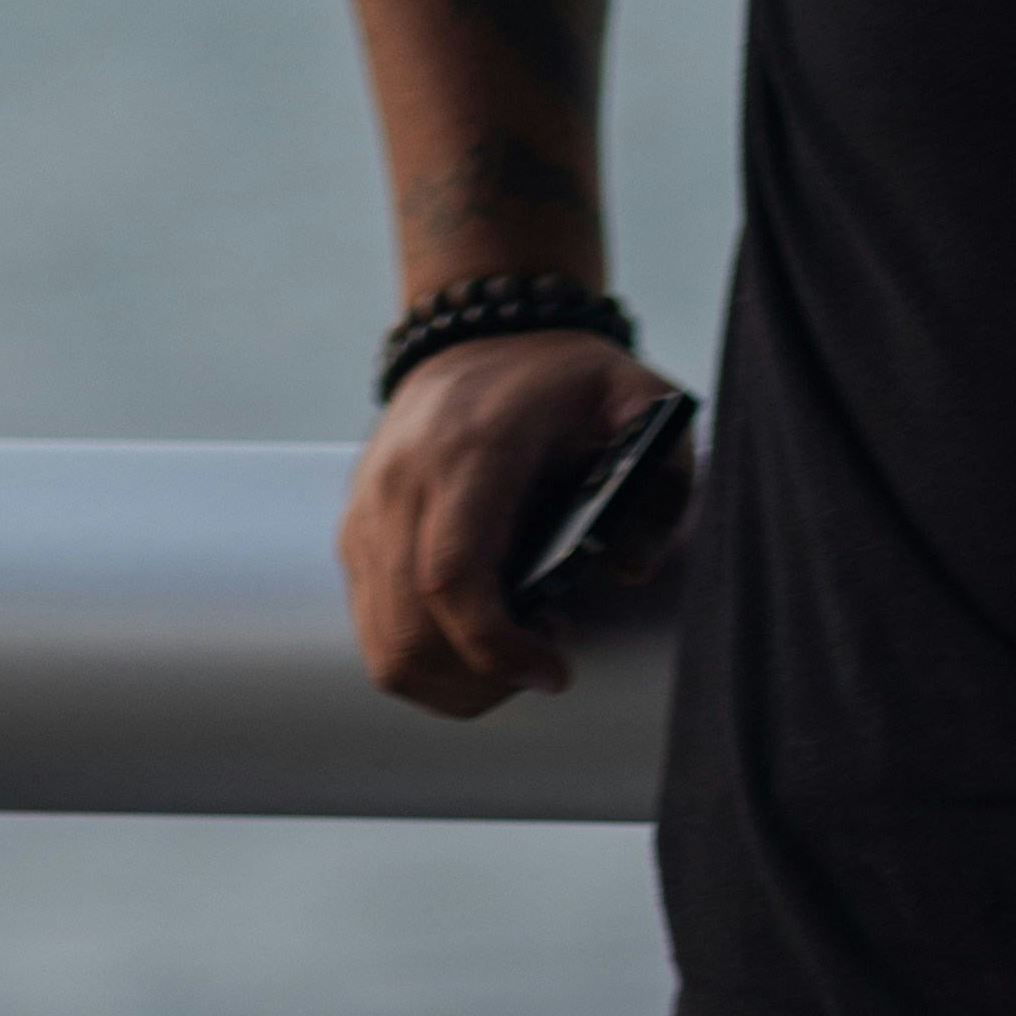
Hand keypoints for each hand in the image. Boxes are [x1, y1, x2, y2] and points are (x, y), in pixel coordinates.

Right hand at [339, 329, 692, 719]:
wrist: (480, 334)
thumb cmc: (563, 378)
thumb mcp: (637, 401)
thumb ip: (659, 481)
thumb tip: (630, 567)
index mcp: (471, 450)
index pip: (453, 574)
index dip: (497, 646)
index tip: (555, 671)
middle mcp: (402, 485)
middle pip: (411, 630)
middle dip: (484, 681)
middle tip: (545, 664)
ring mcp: (368, 515)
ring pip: (385, 646)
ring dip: (454, 681)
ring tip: (516, 651)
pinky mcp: (356, 537)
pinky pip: (375, 631)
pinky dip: (428, 660)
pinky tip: (481, 638)